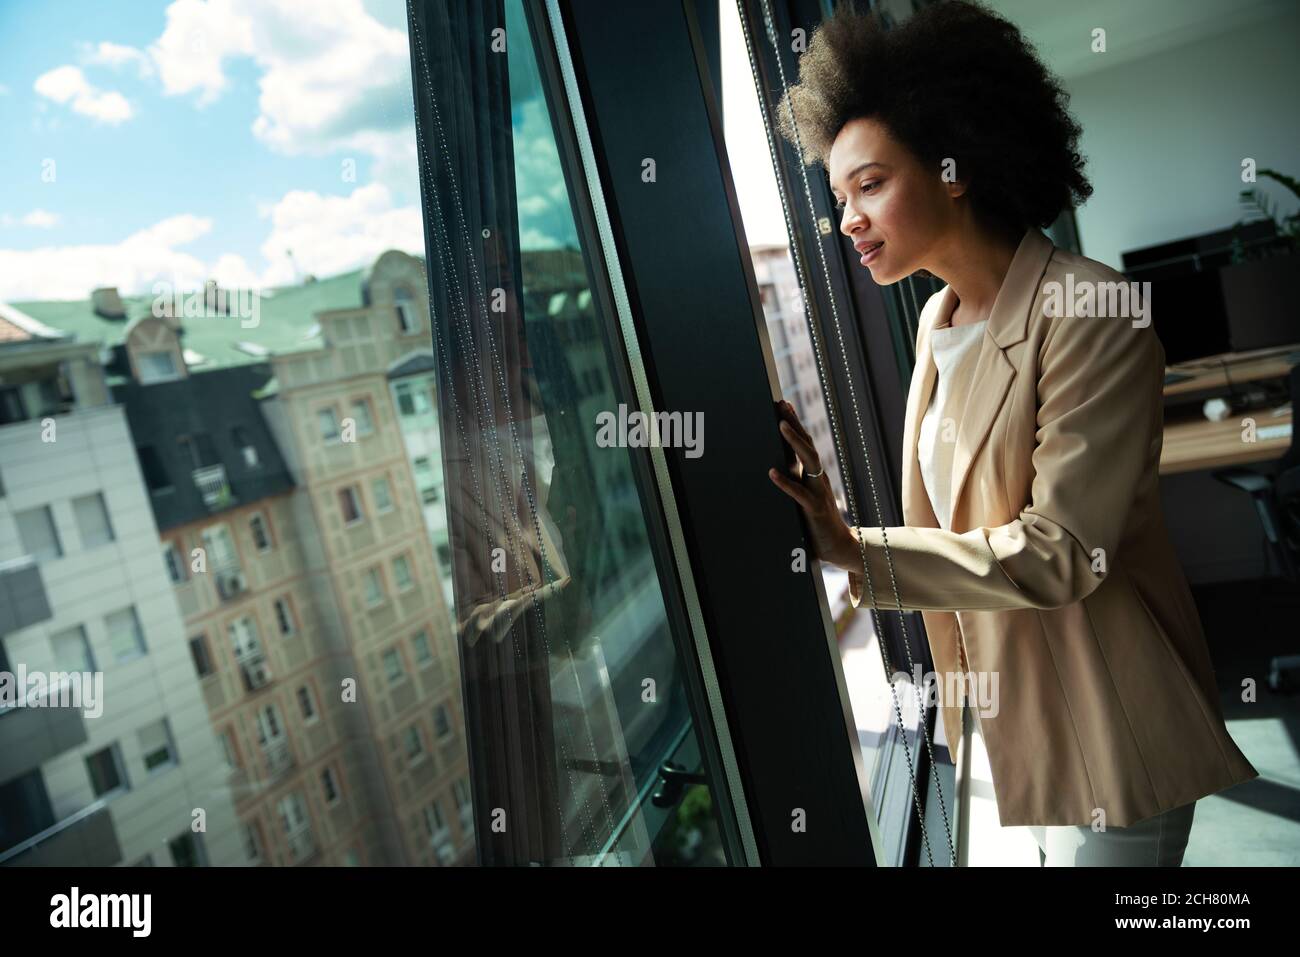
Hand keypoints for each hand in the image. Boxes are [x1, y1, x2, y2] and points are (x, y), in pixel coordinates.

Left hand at [768, 399, 853, 566]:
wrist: (839, 546)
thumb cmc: (818, 522)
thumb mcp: (805, 497)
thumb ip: (795, 482)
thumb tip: (778, 466)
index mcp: (815, 476)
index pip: (806, 444)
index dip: (796, 424)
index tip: (784, 404)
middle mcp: (818, 480)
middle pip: (808, 445)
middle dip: (795, 424)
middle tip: (782, 406)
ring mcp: (818, 493)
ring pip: (809, 462)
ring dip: (795, 443)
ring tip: (781, 426)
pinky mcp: (814, 510)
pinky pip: (799, 494)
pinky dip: (785, 482)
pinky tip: (772, 473)